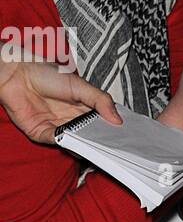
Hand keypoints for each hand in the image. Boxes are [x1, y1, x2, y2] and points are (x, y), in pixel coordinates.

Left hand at [0, 60, 121, 143]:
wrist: (17, 74)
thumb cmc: (46, 74)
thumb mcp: (81, 85)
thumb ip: (101, 101)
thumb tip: (119, 120)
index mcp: (83, 108)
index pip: (102, 124)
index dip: (113, 130)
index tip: (126, 137)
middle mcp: (72, 120)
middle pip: (90, 136)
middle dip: (102, 142)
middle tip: (117, 147)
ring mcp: (57, 128)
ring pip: (76, 142)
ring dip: (87, 146)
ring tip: (100, 147)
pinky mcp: (42, 134)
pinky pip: (58, 142)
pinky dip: (68, 144)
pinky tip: (78, 142)